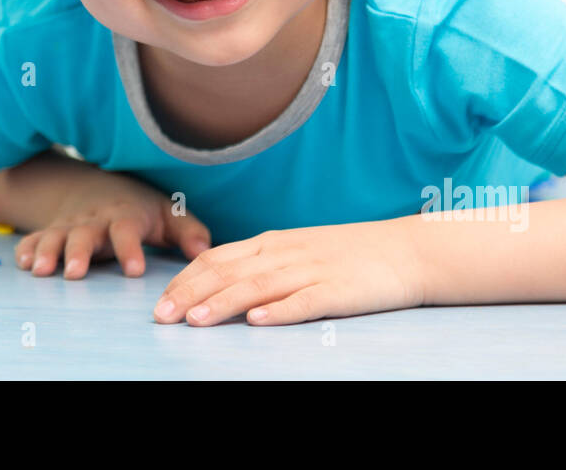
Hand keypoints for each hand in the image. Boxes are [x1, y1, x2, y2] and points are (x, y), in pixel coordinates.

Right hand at [15, 171, 210, 278]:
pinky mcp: (51, 233)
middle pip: (84, 234)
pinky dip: (27, 249)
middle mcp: (93, 221)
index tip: (134, 270)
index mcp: (124, 217)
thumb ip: (188, 232)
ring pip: (55, 237)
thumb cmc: (140, 209)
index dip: (130, 249)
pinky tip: (23, 263)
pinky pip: (34, 239)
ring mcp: (69, 226)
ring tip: (40, 271)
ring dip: (47, 252)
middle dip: (78, 252)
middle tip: (75, 274)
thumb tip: (204, 252)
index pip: (127, 230)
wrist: (98, 187)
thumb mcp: (168, 214)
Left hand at [152, 218, 425, 325]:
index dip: (185, 280)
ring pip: (258, 287)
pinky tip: (257, 322)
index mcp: (272, 243)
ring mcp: (311, 271)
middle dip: (190, 295)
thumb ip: (260, 263)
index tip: (160, 302)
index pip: (217, 259)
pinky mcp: (337, 291)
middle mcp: (285, 253)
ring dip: (223, 303)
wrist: (405, 250)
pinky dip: (279, 311)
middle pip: (228, 273)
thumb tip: (217, 281)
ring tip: (195, 321)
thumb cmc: (347, 254)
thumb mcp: (296, 249)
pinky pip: (304, 302)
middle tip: (161, 317)